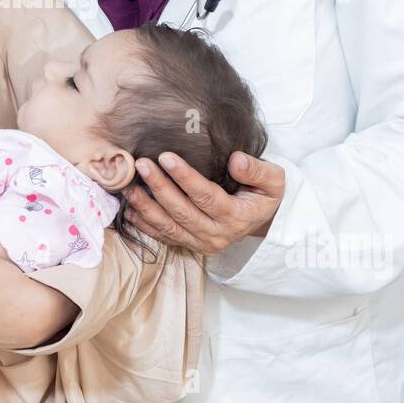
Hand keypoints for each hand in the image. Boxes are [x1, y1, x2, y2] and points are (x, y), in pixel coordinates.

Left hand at [124, 151, 284, 254]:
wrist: (261, 220)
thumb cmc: (264, 195)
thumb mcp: (273, 181)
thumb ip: (257, 171)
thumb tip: (236, 160)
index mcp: (236, 217)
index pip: (206, 197)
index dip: (185, 177)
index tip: (166, 157)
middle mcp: (217, 234)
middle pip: (182, 212)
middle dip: (159, 187)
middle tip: (142, 165)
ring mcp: (201, 243)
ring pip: (169, 227)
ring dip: (146, 207)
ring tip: (129, 187)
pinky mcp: (189, 245)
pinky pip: (164, 237)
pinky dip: (145, 225)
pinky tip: (129, 209)